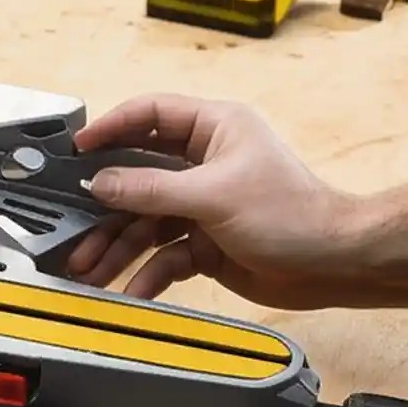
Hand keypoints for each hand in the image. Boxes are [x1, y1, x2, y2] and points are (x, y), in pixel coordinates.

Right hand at [65, 94, 386, 309]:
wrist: (335, 265)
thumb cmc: (291, 214)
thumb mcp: (213, 195)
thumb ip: (150, 189)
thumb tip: (100, 183)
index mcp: (212, 129)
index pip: (149, 116)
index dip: (110, 128)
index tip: (77, 148)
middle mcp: (202, 162)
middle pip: (136, 177)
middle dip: (104, 207)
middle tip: (72, 225)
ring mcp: (200, 204)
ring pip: (144, 221)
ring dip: (117, 247)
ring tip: (89, 270)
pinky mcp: (202, 242)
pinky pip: (163, 255)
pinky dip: (147, 273)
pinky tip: (131, 290)